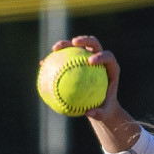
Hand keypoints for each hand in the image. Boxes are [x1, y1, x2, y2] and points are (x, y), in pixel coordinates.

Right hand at [47, 35, 137, 150]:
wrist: (101, 104)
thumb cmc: (104, 109)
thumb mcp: (104, 114)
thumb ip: (100, 114)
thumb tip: (89, 114)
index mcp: (111, 68)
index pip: (108, 57)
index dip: (101, 56)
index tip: (90, 61)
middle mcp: (101, 59)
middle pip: (93, 43)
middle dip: (84, 40)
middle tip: (74, 43)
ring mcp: (89, 57)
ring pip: (77, 46)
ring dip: (65, 44)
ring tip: (54, 49)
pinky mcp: (78, 60)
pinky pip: (65, 57)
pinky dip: (54, 59)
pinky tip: (43, 64)